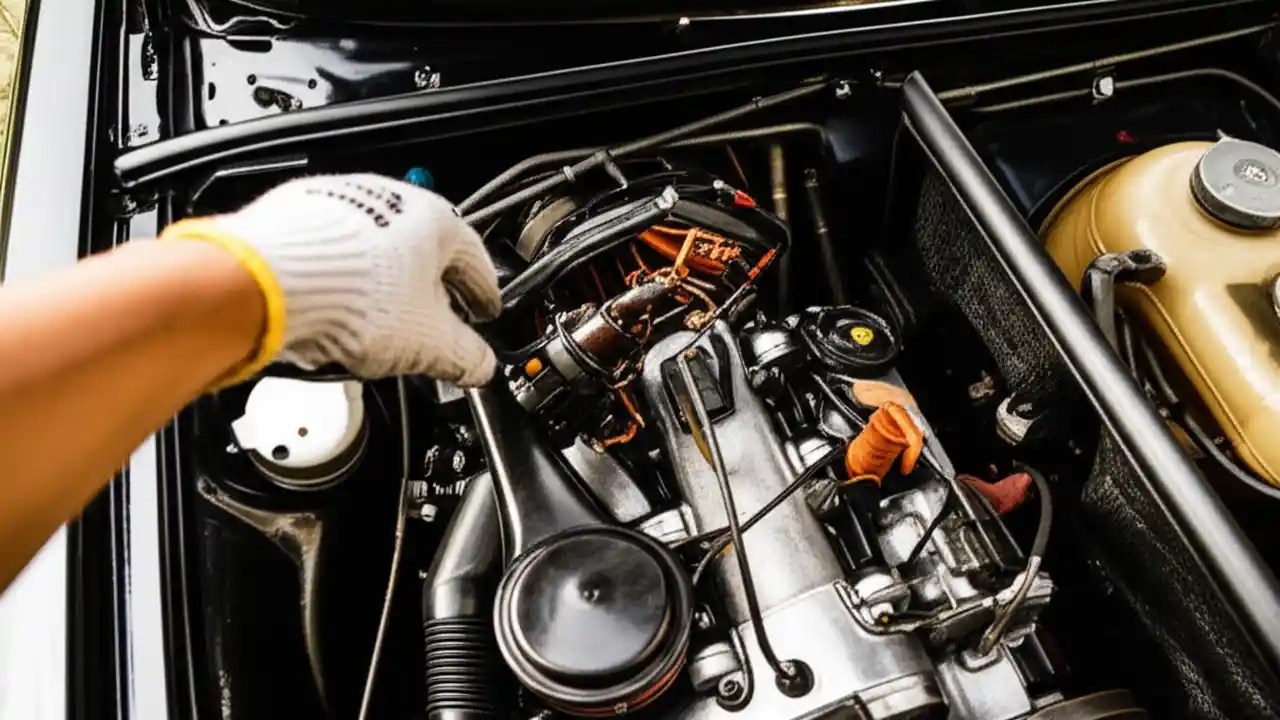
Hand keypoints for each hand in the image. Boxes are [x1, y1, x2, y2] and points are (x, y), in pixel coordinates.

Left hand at [174, 174, 501, 384]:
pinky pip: (330, 249)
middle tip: (431, 326)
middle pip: (421, 252)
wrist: (264, 283)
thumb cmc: (347, 298)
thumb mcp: (428, 344)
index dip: (483, 293)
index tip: (484, 310)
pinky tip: (332, 310)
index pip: (473, 260)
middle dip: (429, 291)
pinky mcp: (294, 214)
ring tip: (375, 327)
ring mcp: (338, 202)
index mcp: (434, 220)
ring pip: (374, 248)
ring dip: (382, 284)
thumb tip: (479, 365)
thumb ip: (465, 356)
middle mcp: (387, 198)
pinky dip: (339, 277)